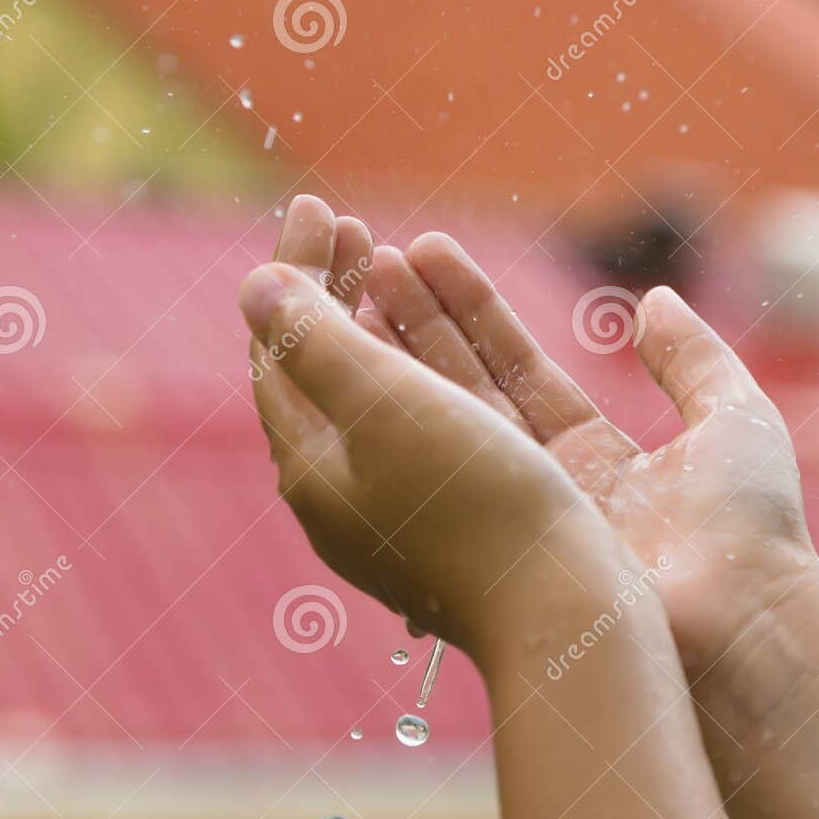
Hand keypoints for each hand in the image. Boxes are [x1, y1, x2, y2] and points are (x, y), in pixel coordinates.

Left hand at [240, 256, 634, 668]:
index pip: (278, 354)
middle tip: (347, 222)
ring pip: (370, 399)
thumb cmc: (479, 505)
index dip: (292, 273)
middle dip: (326, 293)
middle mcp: (343, 497)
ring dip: (374, 322)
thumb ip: (314, 340)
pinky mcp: (451, 521)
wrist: (565, 614)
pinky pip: (417, 424)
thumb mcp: (386, 406)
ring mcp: (396, 513)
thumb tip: (253, 286)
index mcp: (311, 471)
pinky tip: (444, 347)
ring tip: (389, 260)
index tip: (318, 204)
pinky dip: (418, 368)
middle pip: (318, 376)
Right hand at [357, 231, 818, 669]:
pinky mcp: (489, 550)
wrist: (738, 625)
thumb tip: (653, 300)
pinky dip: (399, 419)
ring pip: (443, 426)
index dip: (473, 313)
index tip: (426, 255)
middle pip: (468, 392)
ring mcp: (512, 522)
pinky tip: (357, 367)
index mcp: (601, 461)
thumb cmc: (747, 529)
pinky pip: (440, 473)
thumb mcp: (734, 418)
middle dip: (419, 325)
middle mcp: (546, 491)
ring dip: (398, 358)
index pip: (520, 370)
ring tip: (354, 290)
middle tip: (371, 261)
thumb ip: (691, 358)